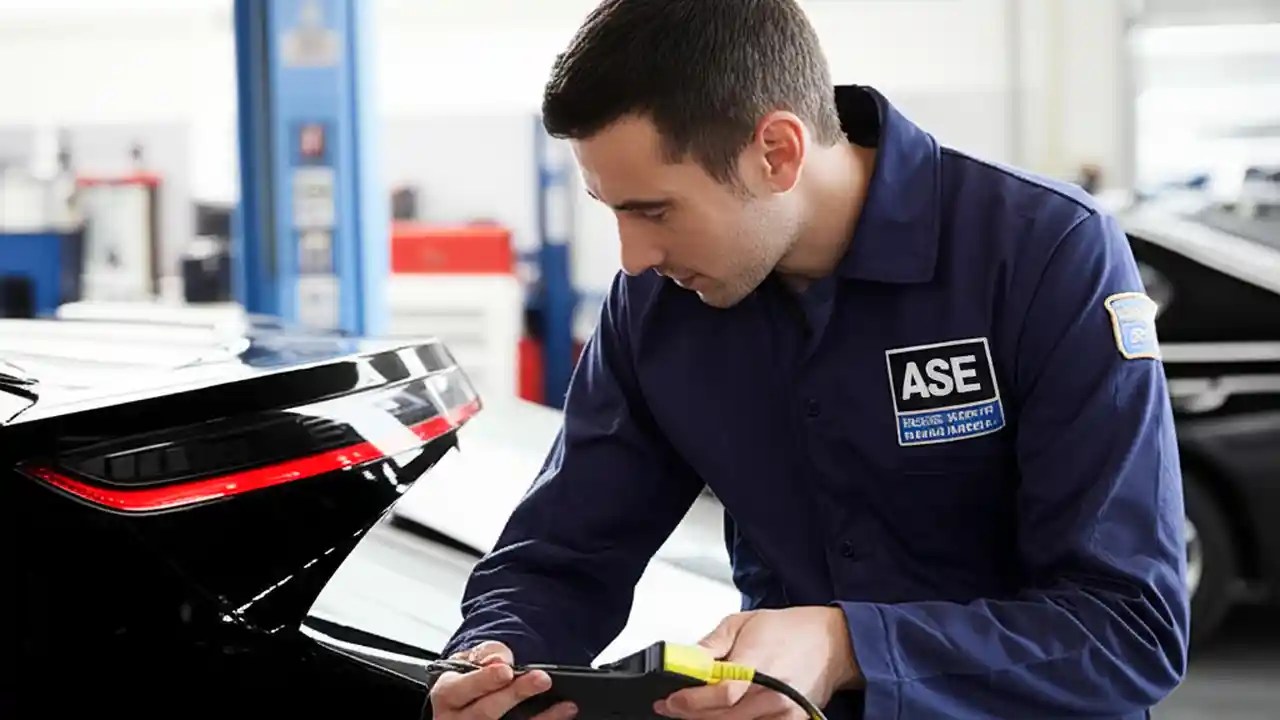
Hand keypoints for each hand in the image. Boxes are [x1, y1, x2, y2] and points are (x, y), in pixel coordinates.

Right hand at [427, 641, 577, 719]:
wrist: (469, 698)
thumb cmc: (470, 678)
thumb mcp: (473, 659)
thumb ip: (486, 655)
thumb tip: (497, 662)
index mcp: (446, 695)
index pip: (460, 689)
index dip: (484, 681)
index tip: (507, 672)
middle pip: (485, 713)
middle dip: (515, 695)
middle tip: (542, 679)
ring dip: (539, 719)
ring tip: (565, 706)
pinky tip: (560, 716)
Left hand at [655, 607, 860, 719]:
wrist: (832, 642)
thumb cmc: (790, 629)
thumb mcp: (743, 623)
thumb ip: (711, 645)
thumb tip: (684, 660)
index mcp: (758, 663)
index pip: (721, 693)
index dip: (691, 702)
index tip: (670, 701)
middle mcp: (773, 694)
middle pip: (723, 717)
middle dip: (691, 714)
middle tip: (672, 706)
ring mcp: (784, 713)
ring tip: (695, 709)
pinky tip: (723, 714)